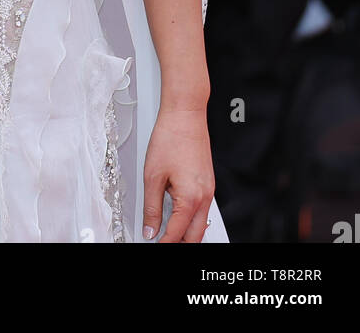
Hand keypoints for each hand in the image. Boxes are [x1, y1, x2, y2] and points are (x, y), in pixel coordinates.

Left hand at [142, 105, 215, 242]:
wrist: (186, 114)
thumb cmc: (171, 137)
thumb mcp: (153, 175)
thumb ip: (151, 207)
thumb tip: (150, 228)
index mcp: (191, 198)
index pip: (177, 234)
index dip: (163, 243)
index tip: (154, 244)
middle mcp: (204, 196)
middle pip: (195, 236)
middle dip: (179, 243)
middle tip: (163, 242)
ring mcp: (209, 189)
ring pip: (201, 224)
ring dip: (187, 232)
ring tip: (168, 233)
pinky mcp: (208, 182)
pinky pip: (203, 209)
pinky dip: (192, 218)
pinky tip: (178, 214)